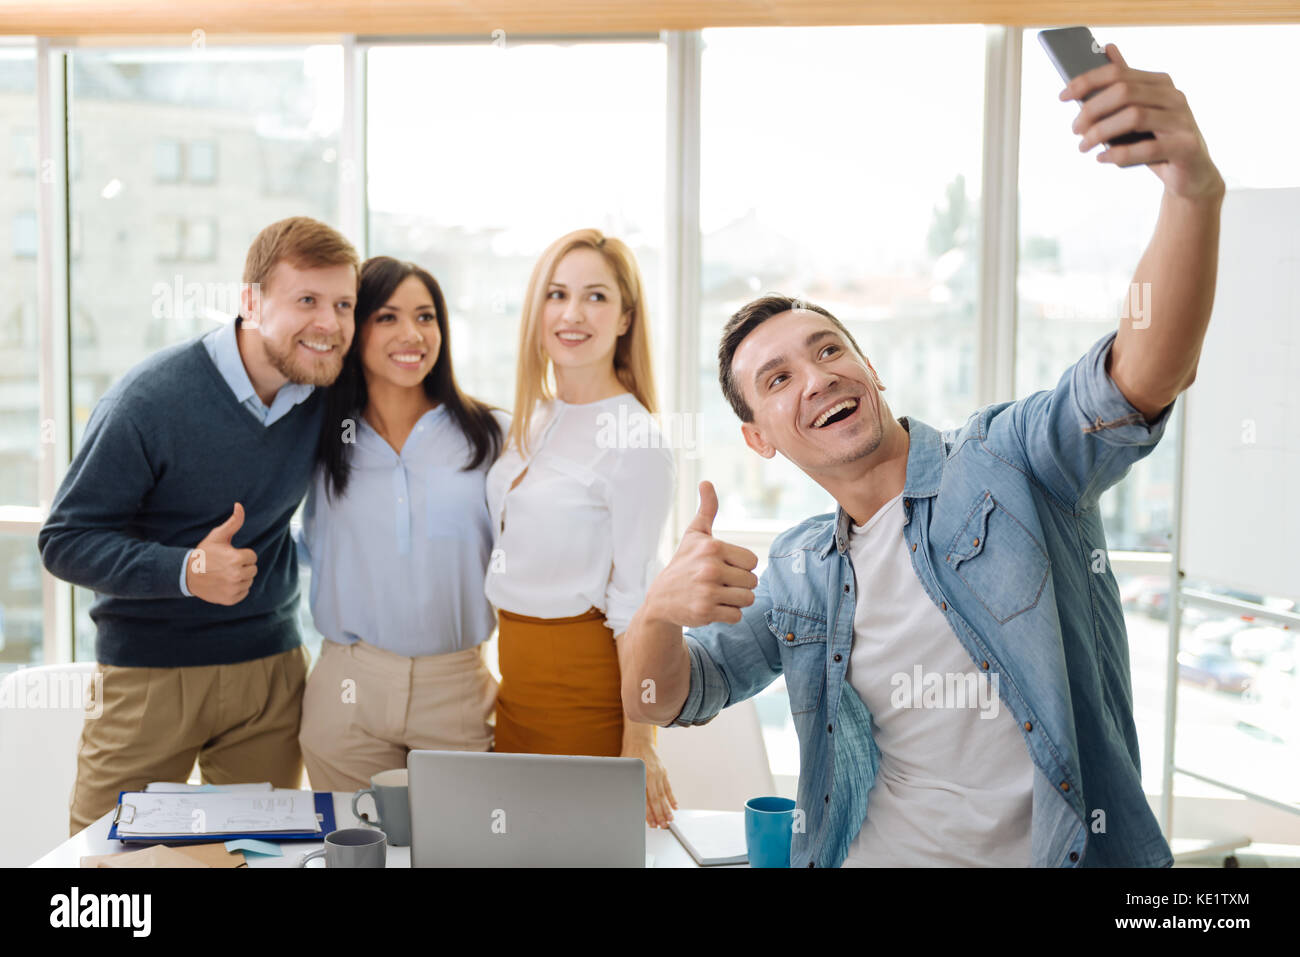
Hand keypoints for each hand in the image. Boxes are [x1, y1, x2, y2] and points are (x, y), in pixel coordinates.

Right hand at [186, 503, 257, 604]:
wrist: (187, 574)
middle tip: (226, 565)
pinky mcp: (230, 599)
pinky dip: (237, 589)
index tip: (229, 555)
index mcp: (236, 559)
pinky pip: (244, 593)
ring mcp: (233, 589)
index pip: (253, 557)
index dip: (242, 554)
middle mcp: (236, 575)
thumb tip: (239, 505)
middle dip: (242, 566)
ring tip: (224, 574)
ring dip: (240, 577)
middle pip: (253, 569)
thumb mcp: (218, 536)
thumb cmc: (205, 553)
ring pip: (249, 581)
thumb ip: (233, 522)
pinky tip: (224, 583)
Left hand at [622, 740, 677, 827]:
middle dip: (660, 815)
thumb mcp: (625, 770)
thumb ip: (628, 784)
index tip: (651, 823)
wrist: (639, 741)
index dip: (649, 814)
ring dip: (667, 809)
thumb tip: (626, 802)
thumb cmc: (629, 755)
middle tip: (662, 826)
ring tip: (670, 820)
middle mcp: (651, 776)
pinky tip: (674, 806)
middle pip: (656, 800)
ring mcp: (659, 774)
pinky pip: (668, 787)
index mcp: (641, 777)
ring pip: (664, 795)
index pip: (646, 800)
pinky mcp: (663, 772)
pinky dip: (672, 798)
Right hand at [644, 481, 758, 627]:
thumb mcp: (694, 535)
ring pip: (748, 599)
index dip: (742, 566)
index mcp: (712, 547)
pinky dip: (728, 615)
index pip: (752, 561)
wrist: (660, 598)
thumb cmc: (683, 563)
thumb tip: (706, 482)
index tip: (725, 567)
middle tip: (720, 583)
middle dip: (740, 585)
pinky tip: (713, 607)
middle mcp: (710, 568)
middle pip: (753, 581)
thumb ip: (707, 509)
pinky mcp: (705, 612)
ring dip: (736, 600)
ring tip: (719, 595)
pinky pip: (736, 616)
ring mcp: (707, 591)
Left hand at [1061, 43, 1224, 200]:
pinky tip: (1102, 158)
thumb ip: (1124, 85)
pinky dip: (1119, 154)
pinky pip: (1147, 148)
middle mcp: (1174, 97)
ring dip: (1101, 132)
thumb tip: (1108, 48)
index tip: (1063, 96)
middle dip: (1092, 109)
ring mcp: (1182, 121)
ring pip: (1134, 117)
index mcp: (1160, 83)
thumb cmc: (1158, 141)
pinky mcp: (1186, 147)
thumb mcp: (1139, 112)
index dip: (1087, 82)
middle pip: (1124, 92)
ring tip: (1084, 147)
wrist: (1191, 174)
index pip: (1119, 73)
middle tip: (1075, 129)